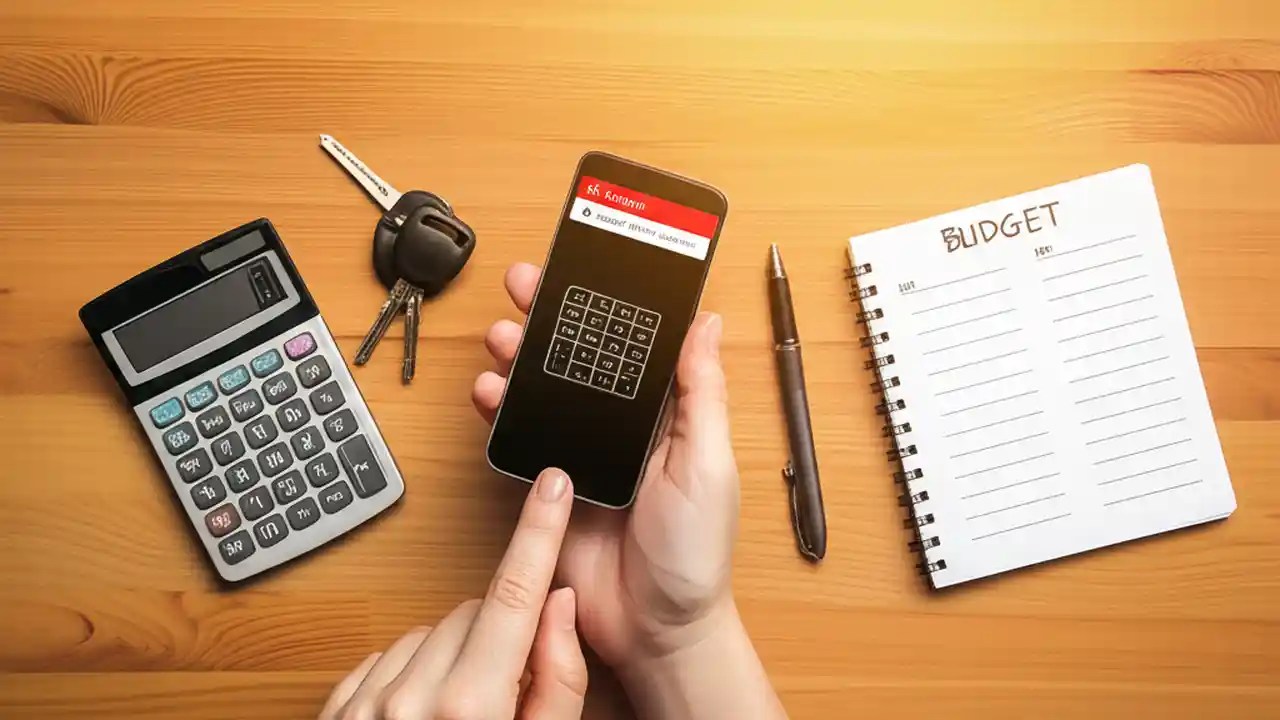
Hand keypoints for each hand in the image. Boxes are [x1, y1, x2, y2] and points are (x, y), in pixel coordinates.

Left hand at [320, 468, 587, 719]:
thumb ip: (559, 679)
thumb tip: (559, 603)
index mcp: (474, 706)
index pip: (515, 596)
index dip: (538, 535)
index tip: (552, 487)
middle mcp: (413, 698)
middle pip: (471, 615)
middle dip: (495, 638)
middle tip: (504, 691)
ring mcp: (368, 703)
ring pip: (426, 633)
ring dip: (449, 658)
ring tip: (456, 715)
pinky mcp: (339, 710)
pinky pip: (384, 658)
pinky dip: (408, 676)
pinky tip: (422, 717)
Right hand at [472, 264, 739, 674]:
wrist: (655, 629)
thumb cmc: (696, 554)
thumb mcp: (708, 464)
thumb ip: (701, 394)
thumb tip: (707, 324)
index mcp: (668, 416)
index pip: (635, 346)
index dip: (609, 306)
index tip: (584, 271)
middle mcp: (625, 428)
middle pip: (583, 358)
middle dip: (551, 319)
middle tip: (523, 286)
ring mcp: (586, 454)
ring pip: (547, 391)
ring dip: (520, 358)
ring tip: (499, 337)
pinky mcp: (552, 485)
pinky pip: (523, 438)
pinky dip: (502, 411)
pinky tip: (489, 393)